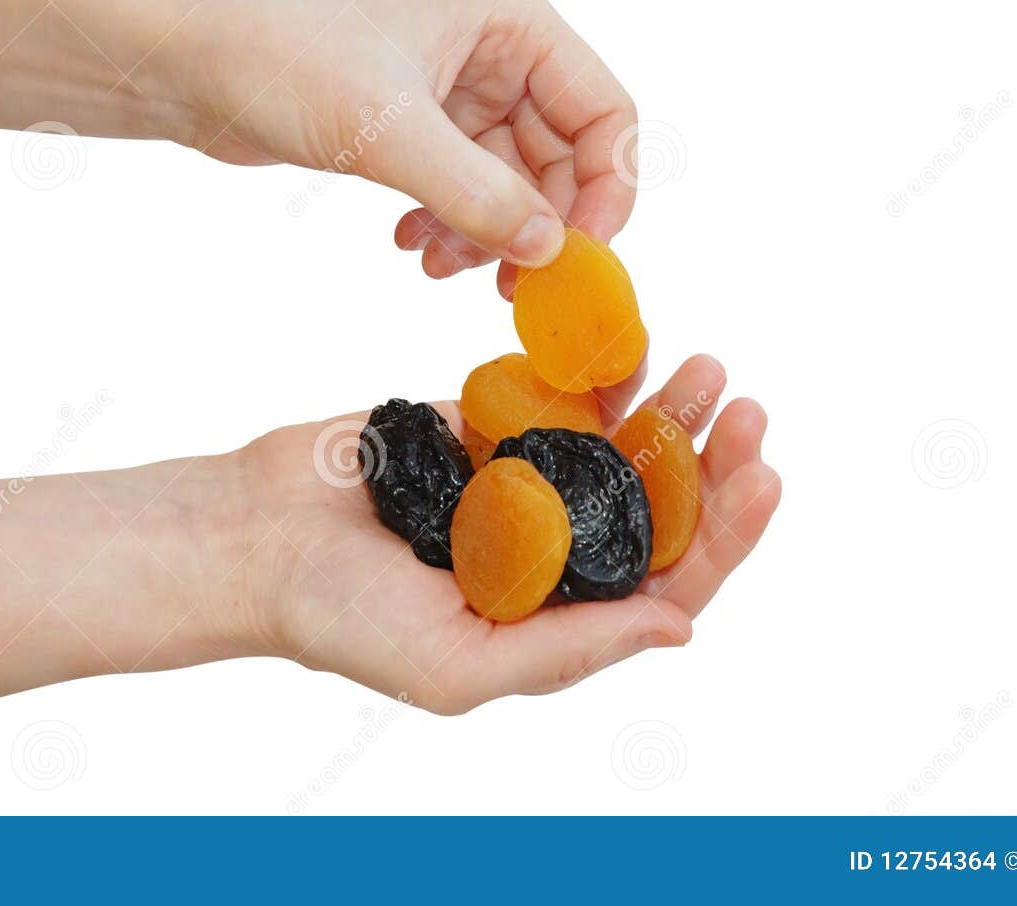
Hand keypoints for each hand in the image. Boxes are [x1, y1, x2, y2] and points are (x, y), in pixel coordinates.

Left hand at [176, 0, 638, 282]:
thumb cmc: (279, 57)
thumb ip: (476, 194)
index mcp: (510, 17)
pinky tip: (409, 245)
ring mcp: (457, 86)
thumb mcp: (386, 131)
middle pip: (564, 156)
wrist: (185, 56)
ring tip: (436, 265)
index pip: (605, 111)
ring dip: (486, 233)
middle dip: (536, 224)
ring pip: (512, 182)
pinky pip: (467, 188)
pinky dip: (451, 225)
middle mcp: (496, 47)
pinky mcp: (418, 122)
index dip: (606, 190)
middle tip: (508, 287)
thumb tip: (550, 252)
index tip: (576, 258)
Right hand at [205, 355, 780, 713]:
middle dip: (715, 464)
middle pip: (661, 508)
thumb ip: (568, 648)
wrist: (256, 535)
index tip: (761, 478)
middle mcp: (556, 553)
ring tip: (709, 371)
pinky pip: (563, 400)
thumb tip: (679, 628)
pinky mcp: (491, 430)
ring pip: (622, 448)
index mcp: (559, 618)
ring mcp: (526, 487)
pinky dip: (602, 378)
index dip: (724, 536)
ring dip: (673, 412)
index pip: (667, 581)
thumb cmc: (341, 619)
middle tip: (749, 413)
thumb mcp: (456, 664)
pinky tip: (635, 352)